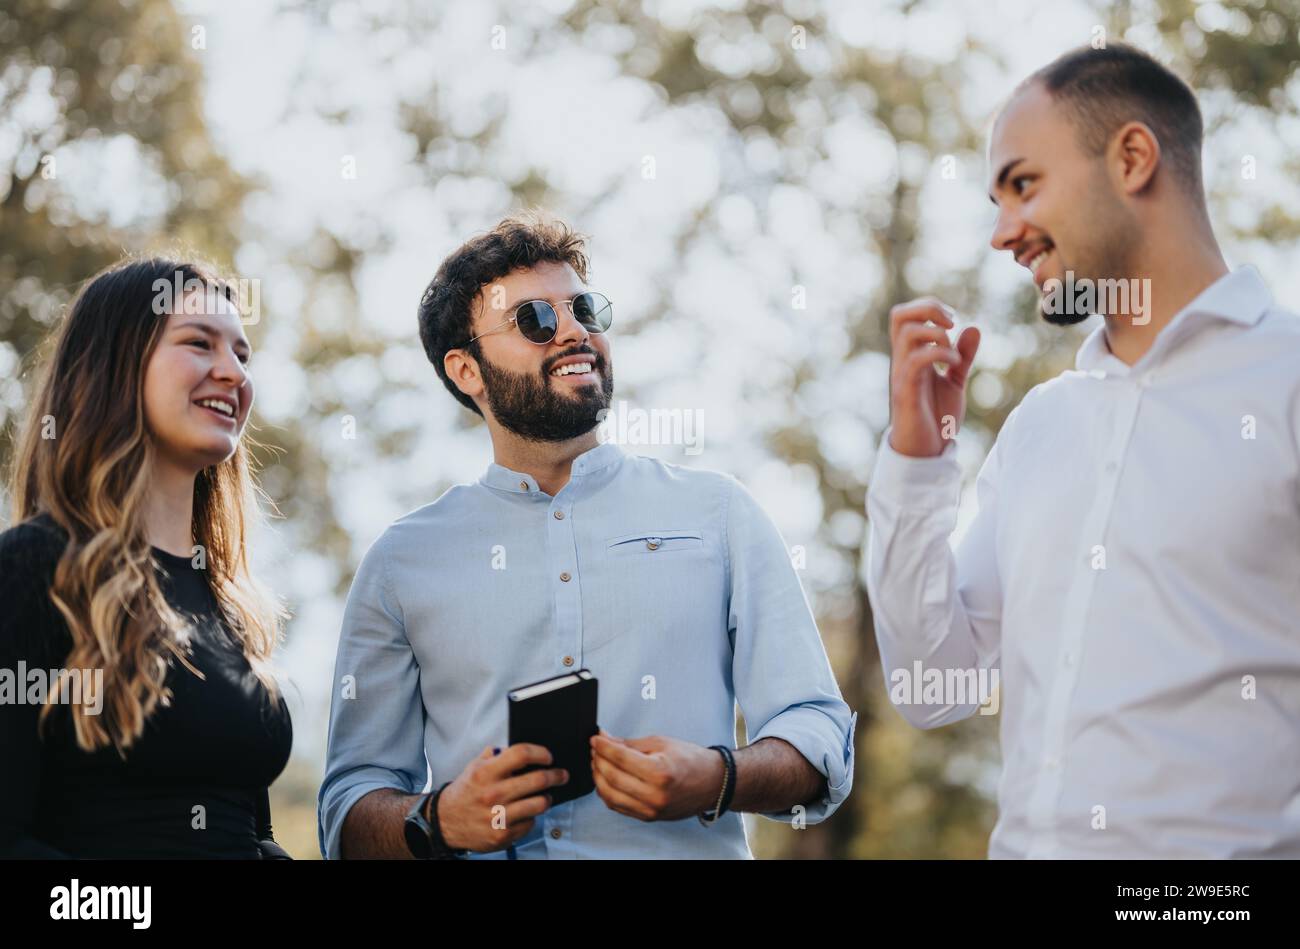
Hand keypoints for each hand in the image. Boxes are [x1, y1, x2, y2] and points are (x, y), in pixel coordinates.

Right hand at [436, 743, 568, 851]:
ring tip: (546, 795)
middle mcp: (493, 794)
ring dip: (547, 798)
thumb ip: (495, 755)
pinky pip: (530, 823)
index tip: (548, 756)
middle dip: (556, 775)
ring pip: (540, 803)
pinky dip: (532, 817)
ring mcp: (498, 816)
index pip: (522, 754)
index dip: (540, 753)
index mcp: (486, 772)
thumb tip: (520, 749)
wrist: (445, 822)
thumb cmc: (465, 792)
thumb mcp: (474, 767)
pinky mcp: (502, 835)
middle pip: (538, 779)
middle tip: (561, 775)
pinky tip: (527, 813)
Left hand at [589, 729, 724, 820]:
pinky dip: (607, 793)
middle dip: (598, 760)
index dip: (603, 747)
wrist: (713, 783)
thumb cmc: (691, 760)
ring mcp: (650, 809)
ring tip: (598, 763)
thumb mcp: (662, 743)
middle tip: (595, 749)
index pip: (620, 758)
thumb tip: (606, 740)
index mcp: (659, 772)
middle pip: (612, 778)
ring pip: (610, 796)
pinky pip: (618, 807)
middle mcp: (654, 795)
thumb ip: (631, 744)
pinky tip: (605, 779)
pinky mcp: (648, 817)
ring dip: (598, 778)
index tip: (595, 738)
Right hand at [887, 298, 980, 456]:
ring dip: (937, 334)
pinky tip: (954, 364)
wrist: (926, 453)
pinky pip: (916, 361)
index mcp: (910, 355)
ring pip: (907, 333)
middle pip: (900, 315)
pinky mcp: (906, 392)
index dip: (929, 307)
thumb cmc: (936, 418)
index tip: (953, 320)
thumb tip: (973, 328)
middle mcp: (902, 360)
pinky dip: (939, 354)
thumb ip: (962, 356)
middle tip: (951, 322)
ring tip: (954, 354)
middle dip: (929, 308)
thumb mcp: (955, 382)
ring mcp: (902, 375)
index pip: (906, 315)